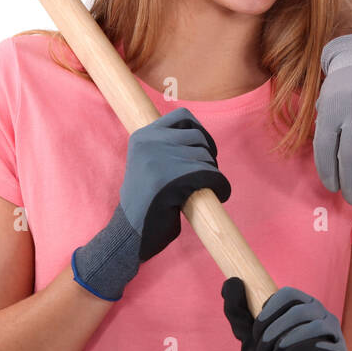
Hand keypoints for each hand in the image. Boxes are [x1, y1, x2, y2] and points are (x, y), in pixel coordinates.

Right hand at [72, 108, 230, 301]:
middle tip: (203, 175)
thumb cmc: (145, 201)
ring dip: (212, 173)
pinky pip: (212, 175)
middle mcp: (150, 142)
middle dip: (208, 156)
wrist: (131, 233)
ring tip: (201, 188)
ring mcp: (161, 160)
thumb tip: (200, 134)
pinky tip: (216, 195)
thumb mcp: (147, 162)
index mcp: (142, 136)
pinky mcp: (174, 180)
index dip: (200, 131)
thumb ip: (166, 145)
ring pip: (206, 157)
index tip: (204, 148)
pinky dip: (221, 186)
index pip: (183, 116)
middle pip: (198, 138)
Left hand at [221, 278, 350, 350]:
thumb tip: (230, 282)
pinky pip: (326, 350)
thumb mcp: (252, 347)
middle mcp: (322, 318)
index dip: (268, 313)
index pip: (288, 294)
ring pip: (313, 327)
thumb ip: (240, 316)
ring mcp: (335, 338)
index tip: (257, 333)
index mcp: (302, 309)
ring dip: (285, 348)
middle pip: (299, 310)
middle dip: (272, 335)